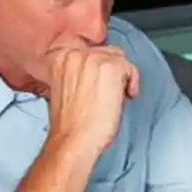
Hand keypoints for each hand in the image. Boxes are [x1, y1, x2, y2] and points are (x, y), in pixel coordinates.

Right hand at [43, 37, 140, 158]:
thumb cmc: (70, 123)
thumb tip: (98, 72)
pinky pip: (130, 68)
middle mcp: (74, 53)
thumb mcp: (65, 88)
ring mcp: (92, 58)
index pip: (90, 52)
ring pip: (119, 59)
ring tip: (112, 99)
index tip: (100, 85)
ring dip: (121, 79)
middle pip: (106, 52)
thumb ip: (77, 73)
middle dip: (111, 72)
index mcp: (59, 56)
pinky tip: (121, 99)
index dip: (98, 70)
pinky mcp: (109, 66)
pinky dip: (131, 84)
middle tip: (107, 94)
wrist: (73, 139)